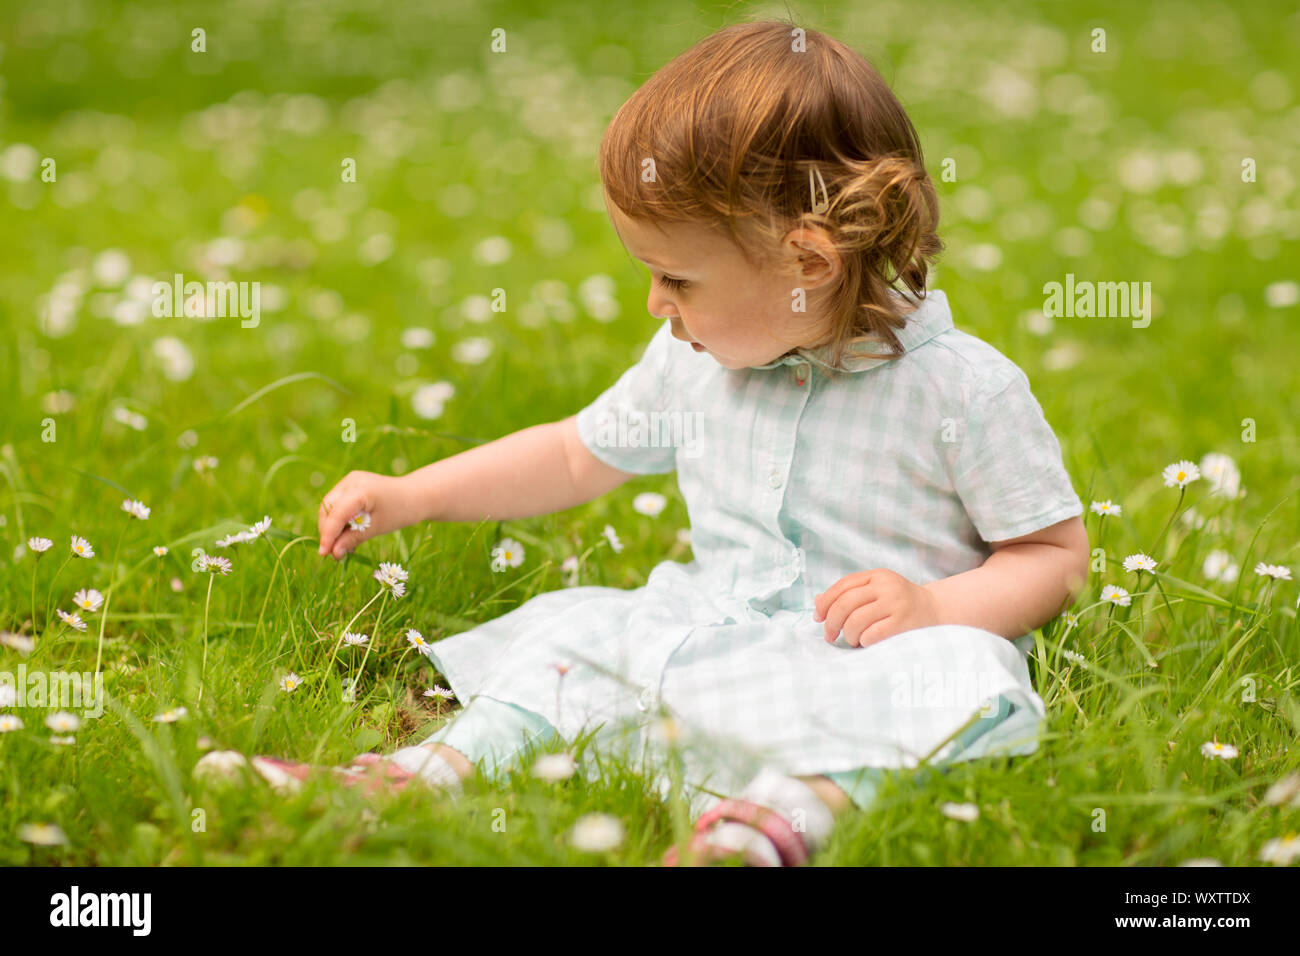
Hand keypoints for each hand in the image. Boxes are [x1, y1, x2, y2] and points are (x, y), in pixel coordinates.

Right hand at [317, 470, 418, 559]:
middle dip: (328, 531)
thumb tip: (333, 553)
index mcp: (361, 490)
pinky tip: (346, 534)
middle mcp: (351, 481)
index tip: (324, 553)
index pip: (337, 514)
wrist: (415, 495)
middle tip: (333, 553)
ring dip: (331, 526)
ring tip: (340, 546)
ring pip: (329, 506)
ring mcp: (350, 480)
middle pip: (328, 509)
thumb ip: (353, 539)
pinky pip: (337, 503)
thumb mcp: (377, 528)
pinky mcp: (351, 484)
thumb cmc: (400, 511)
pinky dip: (338, 519)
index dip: (328, 535)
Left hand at [812, 568, 940, 646]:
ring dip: (848, 635)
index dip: (825, 602)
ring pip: (856, 620)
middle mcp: (887, 587)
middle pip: (845, 603)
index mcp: (877, 576)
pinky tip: (866, 643)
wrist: (937, 612)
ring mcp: (896, 605)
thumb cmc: (900, 605)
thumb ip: (849, 594)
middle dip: (831, 622)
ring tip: (852, 640)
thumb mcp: (877, 592)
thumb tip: (818, 603)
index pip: (843, 585)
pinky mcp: (904, 624)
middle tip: (829, 636)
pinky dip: (863, 642)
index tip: (818, 618)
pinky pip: (871, 635)